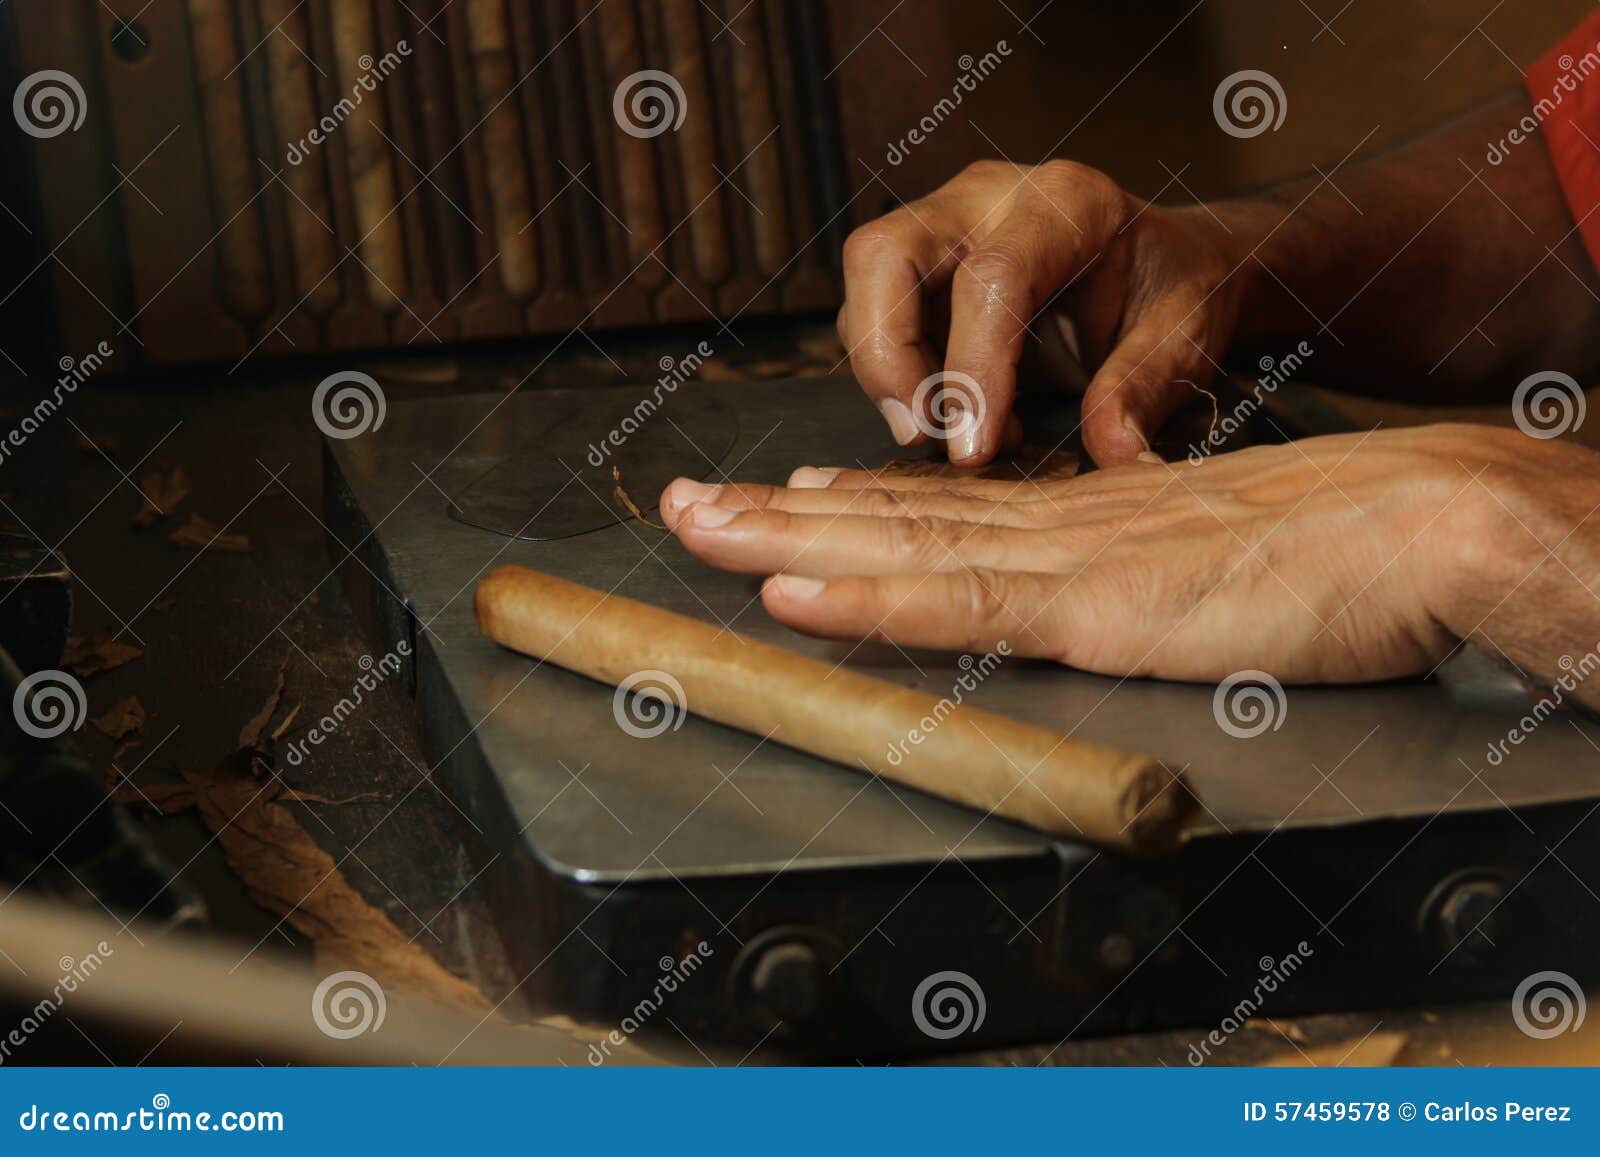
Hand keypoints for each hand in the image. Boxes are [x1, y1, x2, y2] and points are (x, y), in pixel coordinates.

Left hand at [660, 426, 1599, 699]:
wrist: (1424, 525)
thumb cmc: (1343, 553)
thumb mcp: (1216, 566)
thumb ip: (1146, 583)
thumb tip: (1115, 595)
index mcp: (1086, 522)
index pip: (943, 513)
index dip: (851, 506)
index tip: (784, 501)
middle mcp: (1057, 529)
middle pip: (893, 518)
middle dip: (780, 516)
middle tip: (690, 504)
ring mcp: (1068, 562)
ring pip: (899, 547)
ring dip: (788, 542)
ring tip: (700, 528)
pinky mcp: (1097, 605)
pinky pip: (958, 602)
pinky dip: (868, 595)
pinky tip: (794, 589)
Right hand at [838, 160, 1241, 467]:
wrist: (1163, 265)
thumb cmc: (1172, 290)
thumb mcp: (1183, 337)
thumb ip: (1144, 388)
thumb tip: (1113, 451)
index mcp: (1067, 203)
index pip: (990, 278)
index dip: (972, 369)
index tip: (973, 449)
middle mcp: (990, 197)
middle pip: (884, 253)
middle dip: (886, 355)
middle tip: (924, 432)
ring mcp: (947, 223)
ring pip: (866, 282)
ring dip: (885, 370)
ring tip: (947, 431)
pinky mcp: (923, 262)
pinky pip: (874, 312)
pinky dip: (894, 373)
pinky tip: (948, 413)